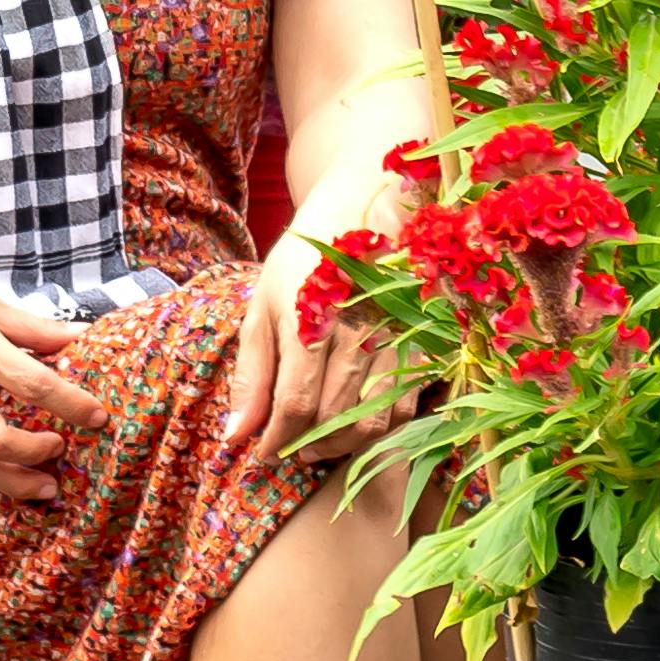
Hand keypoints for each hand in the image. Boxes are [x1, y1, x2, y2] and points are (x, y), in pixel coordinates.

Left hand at [217, 164, 418, 457]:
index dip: (275, 441)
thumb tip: (235, 436)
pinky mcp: (425, 343)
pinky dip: (380, 428)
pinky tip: (356, 423)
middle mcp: (360, 331)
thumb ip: (252, 372)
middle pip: (334, 418)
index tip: (260, 457)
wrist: (371, 204)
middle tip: (288, 451)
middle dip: (305, 446)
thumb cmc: (308, 257)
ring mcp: (398, 338)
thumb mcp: (264, 304)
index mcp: (312, 318)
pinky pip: (406, 407)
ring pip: (374, 421)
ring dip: (342, 445)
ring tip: (318, 444)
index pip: (294, 405)